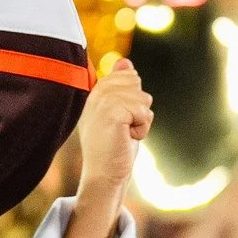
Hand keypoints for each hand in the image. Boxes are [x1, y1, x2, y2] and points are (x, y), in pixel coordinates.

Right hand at [64, 61, 152, 237]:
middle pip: (136, 82)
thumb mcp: (120, 113)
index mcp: (95, 93)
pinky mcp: (112, 113)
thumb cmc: (114, 148)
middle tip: (124, 126)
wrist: (105, 174)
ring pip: (142, 98)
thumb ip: (121, 87)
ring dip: (142, 119)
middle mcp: (95, 95)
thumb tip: (125, 62)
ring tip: (125, 134)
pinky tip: (128, 138)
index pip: (126, 75)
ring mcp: (102, 103)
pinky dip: (142, 127)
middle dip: (139, 106)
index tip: (121, 118)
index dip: (133, 97)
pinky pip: (142, 111)